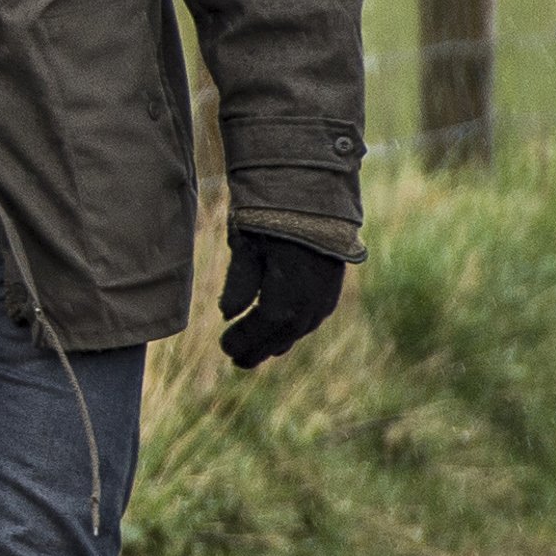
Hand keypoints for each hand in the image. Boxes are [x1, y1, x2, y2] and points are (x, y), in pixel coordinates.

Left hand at [218, 230, 345, 371]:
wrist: (317, 196)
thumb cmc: (273, 218)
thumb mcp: (246, 247)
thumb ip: (238, 283)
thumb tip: (227, 314)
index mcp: (285, 300)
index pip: (260, 330)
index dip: (243, 340)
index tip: (223, 347)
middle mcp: (308, 306)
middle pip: (281, 336)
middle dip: (258, 348)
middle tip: (237, 359)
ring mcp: (324, 299)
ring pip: (299, 330)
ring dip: (278, 340)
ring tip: (260, 350)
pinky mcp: (332, 288)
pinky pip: (312, 318)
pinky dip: (295, 327)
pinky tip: (285, 329)